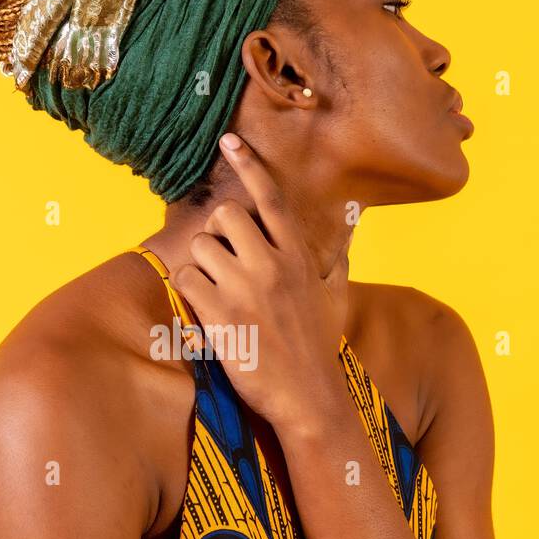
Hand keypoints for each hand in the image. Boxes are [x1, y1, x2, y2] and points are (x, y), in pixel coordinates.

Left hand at [172, 132, 350, 429]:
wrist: (308, 396)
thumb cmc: (318, 347)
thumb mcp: (334, 296)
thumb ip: (335, 258)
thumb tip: (352, 223)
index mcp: (299, 258)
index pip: (272, 199)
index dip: (250, 165)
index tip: (228, 141)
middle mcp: (272, 266)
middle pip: (226, 215)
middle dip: (218, 234)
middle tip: (225, 261)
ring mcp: (245, 289)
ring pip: (201, 246)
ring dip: (201, 265)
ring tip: (217, 291)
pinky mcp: (220, 315)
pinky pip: (186, 280)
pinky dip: (189, 292)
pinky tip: (205, 311)